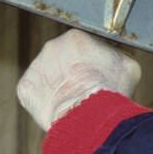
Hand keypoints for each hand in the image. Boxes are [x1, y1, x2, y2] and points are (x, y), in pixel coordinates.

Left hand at [16, 29, 141, 130]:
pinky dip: (45, 104)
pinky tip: (59, 111)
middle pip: (62, 62)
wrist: (89, 117)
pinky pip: (35, 95)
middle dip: (72, 76)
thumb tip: (112, 59)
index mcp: (75, 37)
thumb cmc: (112, 92)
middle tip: (84, 93)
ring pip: (48, 78)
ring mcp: (36, 67)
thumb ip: (115, 57)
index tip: (96, 80)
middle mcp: (51, 46)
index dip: (90, 66)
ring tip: (73, 104)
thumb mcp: (127, 67)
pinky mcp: (25, 88)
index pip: (81, 49)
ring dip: (58, 89)